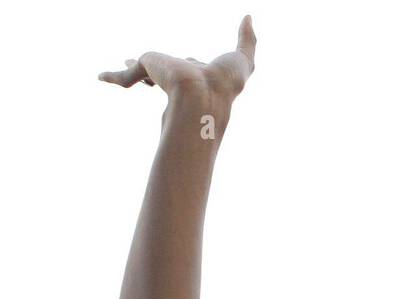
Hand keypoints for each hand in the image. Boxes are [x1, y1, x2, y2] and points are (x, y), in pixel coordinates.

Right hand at [99, 15, 255, 110]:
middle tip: (140, 69)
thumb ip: (247, 39)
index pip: (189, 68)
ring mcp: (161, 77)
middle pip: (161, 73)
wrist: (202, 97)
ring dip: (129, 77)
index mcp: (198, 78)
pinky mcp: (146, 71)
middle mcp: (177, 80)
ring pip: (140, 76)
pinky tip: (101, 78)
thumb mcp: (243, 59)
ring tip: (120, 73)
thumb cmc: (224, 83)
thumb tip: (249, 17)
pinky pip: (125, 77)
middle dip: (152, 73)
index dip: (189, 64)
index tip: (188, 63)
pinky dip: (114, 76)